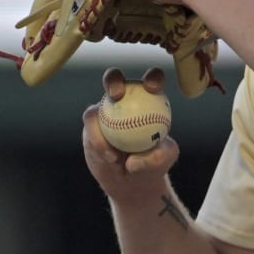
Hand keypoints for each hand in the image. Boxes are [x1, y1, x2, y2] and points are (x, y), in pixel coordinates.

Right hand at [83, 67, 179, 193]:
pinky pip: (90, 131)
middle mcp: (122, 99)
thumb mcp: (164, 158)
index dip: (152, 77)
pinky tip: (111, 157)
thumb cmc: (155, 161)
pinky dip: (99, 144)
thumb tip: (134, 159)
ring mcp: (103, 112)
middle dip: (113, 80)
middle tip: (117, 94)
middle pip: (114, 79)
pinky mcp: (90, 127)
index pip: (151, 79)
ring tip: (113, 147)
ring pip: (95, 108)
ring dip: (101, 125)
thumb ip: (156, 155)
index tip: (154, 88)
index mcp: (147, 97)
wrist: (133, 177)